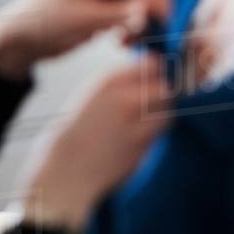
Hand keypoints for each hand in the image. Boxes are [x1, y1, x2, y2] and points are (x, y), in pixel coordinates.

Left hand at [0, 0, 172, 80]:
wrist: (17, 38)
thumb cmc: (43, 23)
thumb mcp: (86, 19)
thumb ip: (121, 13)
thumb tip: (152, 8)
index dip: (160, 2)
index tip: (168, 24)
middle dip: (150, 17)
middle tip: (152, 39)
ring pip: (137, 6)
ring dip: (140, 25)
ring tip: (129, 43)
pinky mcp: (100, 7)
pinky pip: (126, 14)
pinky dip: (129, 28)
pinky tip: (122, 42)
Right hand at [23, 55, 172, 233]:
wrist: (66, 170)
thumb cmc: (77, 133)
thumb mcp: (91, 95)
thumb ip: (120, 82)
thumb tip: (151, 69)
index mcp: (108, 81)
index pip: (151, 64)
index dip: (155, 73)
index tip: (151, 80)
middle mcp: (124, 96)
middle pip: (163, 85)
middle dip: (160, 94)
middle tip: (150, 105)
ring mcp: (136, 119)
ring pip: (167, 107)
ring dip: (161, 112)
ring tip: (142, 122)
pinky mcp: (144, 141)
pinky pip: (162, 129)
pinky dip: (156, 131)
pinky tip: (139, 137)